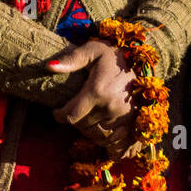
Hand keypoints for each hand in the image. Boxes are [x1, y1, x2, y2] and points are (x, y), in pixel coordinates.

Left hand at [48, 40, 136, 156]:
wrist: (142, 62)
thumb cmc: (112, 55)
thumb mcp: (92, 50)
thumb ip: (71, 59)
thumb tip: (49, 66)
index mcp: (97, 91)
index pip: (71, 116)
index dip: (59, 116)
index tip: (56, 111)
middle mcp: (110, 107)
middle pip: (82, 126)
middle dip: (74, 120)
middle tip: (73, 109)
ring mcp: (122, 116)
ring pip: (96, 133)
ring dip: (87, 128)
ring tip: (86, 115)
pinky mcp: (132, 122)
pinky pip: (113, 140)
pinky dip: (103, 137)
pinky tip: (99, 127)